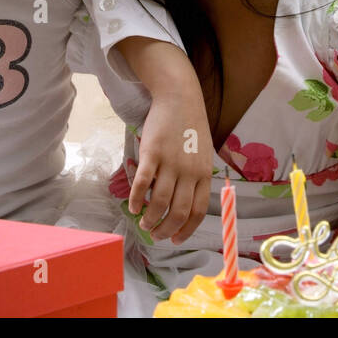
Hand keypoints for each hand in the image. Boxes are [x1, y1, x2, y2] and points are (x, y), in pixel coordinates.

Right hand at [129, 90, 212, 244]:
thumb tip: (184, 204)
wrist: (180, 98)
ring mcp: (170, 162)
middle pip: (178, 212)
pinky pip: (142, 183)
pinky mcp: (152, 153)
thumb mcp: (202, 154)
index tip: (175, 239)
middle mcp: (189, 172)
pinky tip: (132, 208)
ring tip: (143, 224)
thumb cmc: (191, 128)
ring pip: (159, 202)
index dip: (185, 230)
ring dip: (150, 219)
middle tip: (155, 235)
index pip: (197, 212)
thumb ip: (196, 178)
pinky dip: (136, 200)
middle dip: (165, 230)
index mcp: (204, 174)